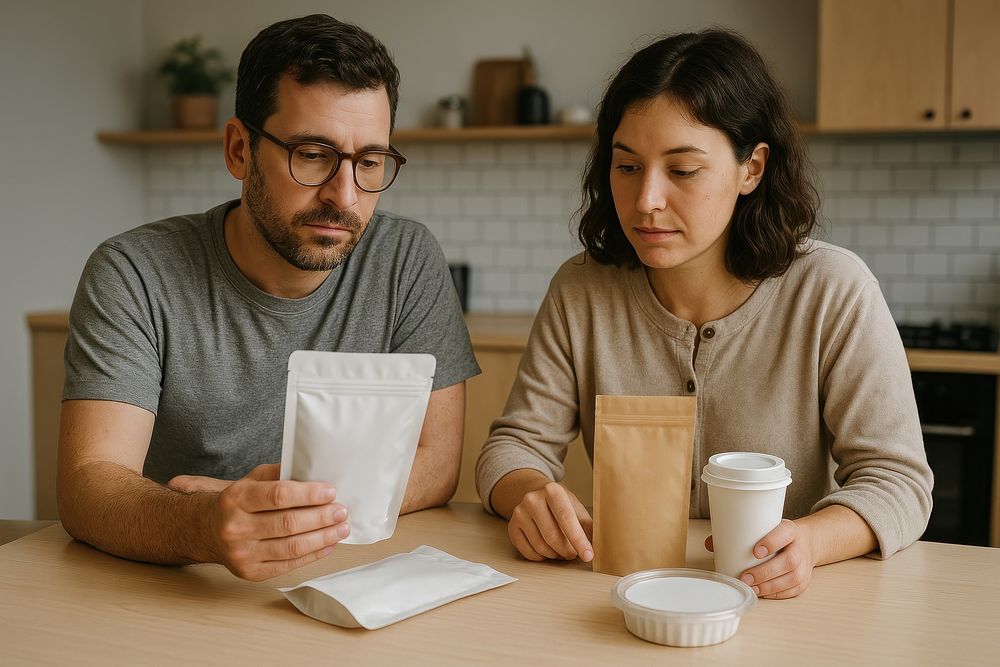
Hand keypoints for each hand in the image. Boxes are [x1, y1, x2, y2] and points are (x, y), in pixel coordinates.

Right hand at [203, 464, 350, 580]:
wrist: (207, 531)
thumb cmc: (238, 502)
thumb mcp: (251, 480)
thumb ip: (280, 474)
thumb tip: (315, 471)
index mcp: (237, 498)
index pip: (278, 495)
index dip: (308, 494)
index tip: (331, 492)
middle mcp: (236, 527)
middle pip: (288, 523)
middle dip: (321, 517)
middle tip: (342, 511)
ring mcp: (242, 553)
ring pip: (291, 547)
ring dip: (323, 538)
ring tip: (341, 528)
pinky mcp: (251, 572)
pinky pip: (289, 564)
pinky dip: (313, 554)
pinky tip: (328, 544)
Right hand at [508, 482, 593, 562]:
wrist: (536, 495)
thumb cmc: (560, 505)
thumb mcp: (576, 509)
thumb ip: (588, 526)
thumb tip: (602, 544)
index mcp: (553, 491)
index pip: (566, 519)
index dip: (578, 540)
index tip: (588, 555)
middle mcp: (532, 499)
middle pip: (552, 536)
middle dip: (567, 551)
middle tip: (573, 554)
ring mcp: (519, 513)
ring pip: (540, 546)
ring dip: (555, 555)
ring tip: (561, 550)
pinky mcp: (512, 527)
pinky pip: (528, 553)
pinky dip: (541, 557)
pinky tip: (547, 550)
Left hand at [705, 519, 815, 598]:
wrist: (807, 543)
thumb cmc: (778, 535)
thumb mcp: (765, 527)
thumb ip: (739, 534)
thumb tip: (710, 543)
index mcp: (790, 530)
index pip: (784, 533)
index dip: (771, 542)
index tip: (755, 551)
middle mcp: (800, 548)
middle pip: (788, 562)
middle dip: (765, 572)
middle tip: (745, 578)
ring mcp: (805, 566)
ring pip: (791, 579)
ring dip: (769, 586)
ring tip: (751, 588)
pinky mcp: (804, 581)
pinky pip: (792, 590)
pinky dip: (776, 594)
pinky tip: (762, 594)